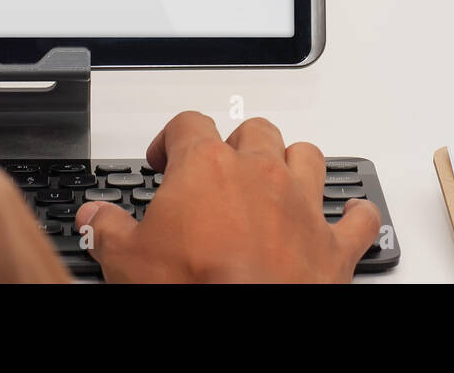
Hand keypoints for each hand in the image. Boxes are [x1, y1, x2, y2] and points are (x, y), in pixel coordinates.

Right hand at [75, 112, 380, 282]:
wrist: (248, 329)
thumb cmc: (196, 289)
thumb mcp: (128, 263)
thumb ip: (107, 230)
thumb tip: (94, 218)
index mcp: (208, 168)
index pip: (189, 124)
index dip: (173, 137)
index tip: (165, 158)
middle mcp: (261, 175)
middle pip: (255, 131)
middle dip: (237, 144)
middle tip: (219, 169)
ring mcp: (303, 207)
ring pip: (308, 157)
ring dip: (294, 165)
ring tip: (277, 181)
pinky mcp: (334, 247)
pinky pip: (359, 219)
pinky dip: (355, 218)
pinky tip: (348, 220)